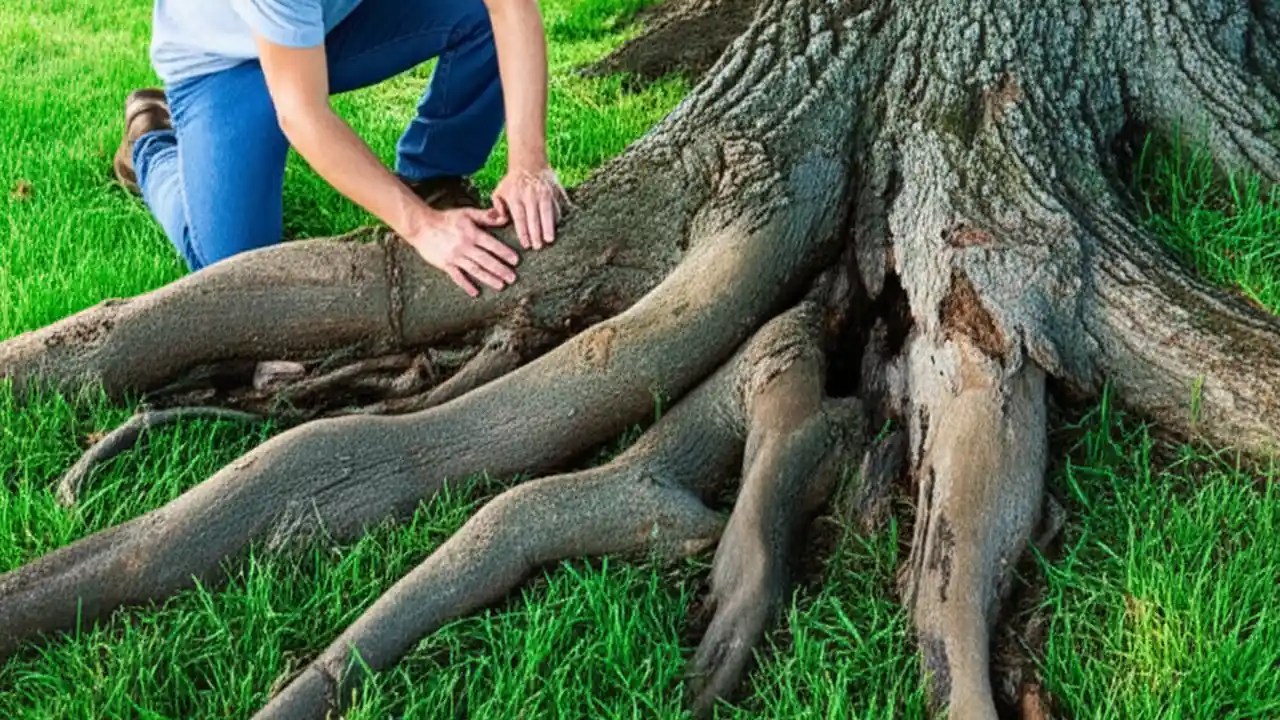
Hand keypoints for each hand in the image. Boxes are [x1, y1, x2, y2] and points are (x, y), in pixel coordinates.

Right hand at [404, 206, 519, 297]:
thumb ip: (485, 216)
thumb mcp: (467, 213)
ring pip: (475, 269)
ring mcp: (455, 257)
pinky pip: (457, 276)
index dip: (504, 253)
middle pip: (486, 260)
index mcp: (471, 233)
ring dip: (489, 278)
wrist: (421, 226)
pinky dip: (466, 285)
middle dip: (500, 269)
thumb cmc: (446, 219)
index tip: (515, 261)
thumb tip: (503, 217)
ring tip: (501, 285)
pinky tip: (475, 293)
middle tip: (513, 278)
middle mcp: (464, 246)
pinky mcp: (445, 264)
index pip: (492, 245)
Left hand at [491, 166, 568, 249]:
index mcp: (515, 195)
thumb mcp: (499, 192)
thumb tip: (498, 221)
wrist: (529, 162)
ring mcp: (544, 191)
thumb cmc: (512, 182)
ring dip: (549, 226)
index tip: (526, 244)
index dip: (523, 232)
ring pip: (547, 211)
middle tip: (538, 246)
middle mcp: (530, 194)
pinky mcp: (555, 190)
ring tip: (549, 239)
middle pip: (534, 216)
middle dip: (536, 233)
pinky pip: (558, 205)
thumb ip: (497, 208)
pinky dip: (557, 217)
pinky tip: (557, 228)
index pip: (519, 217)